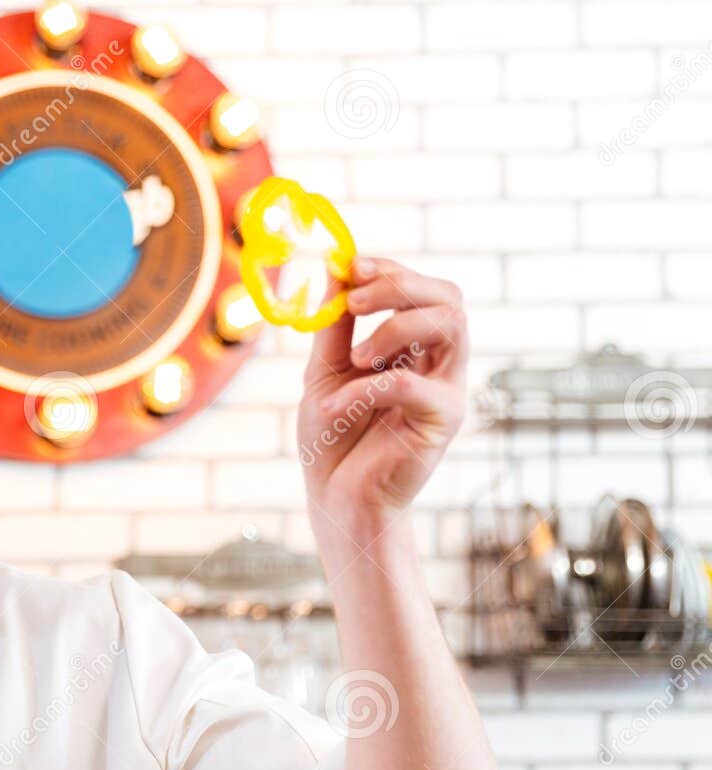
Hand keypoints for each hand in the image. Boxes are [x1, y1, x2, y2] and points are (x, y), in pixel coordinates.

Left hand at [297, 256, 467, 543]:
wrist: (335, 498)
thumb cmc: (333, 437)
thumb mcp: (325, 371)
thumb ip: (334, 325)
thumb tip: (335, 267)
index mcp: (415, 347)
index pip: (423, 289)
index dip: (390, 269)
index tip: (351, 265)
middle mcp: (439, 363)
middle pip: (448, 298)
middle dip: (400, 285)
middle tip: (354, 301)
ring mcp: (447, 390)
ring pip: (450, 326)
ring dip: (396, 326)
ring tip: (355, 356)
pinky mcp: (443, 421)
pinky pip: (412, 385)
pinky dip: (365, 390)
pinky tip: (334, 407)